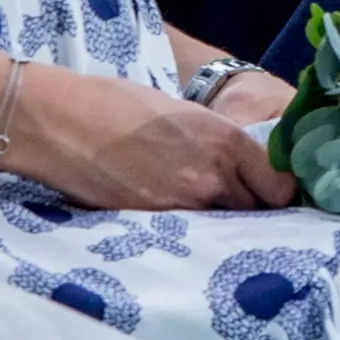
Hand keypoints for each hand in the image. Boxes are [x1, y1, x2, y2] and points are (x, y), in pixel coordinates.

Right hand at [14, 66, 296, 212]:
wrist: (61, 121)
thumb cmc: (114, 103)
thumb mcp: (178, 112)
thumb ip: (212, 140)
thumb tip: (232, 164)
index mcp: (224, 140)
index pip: (278, 183)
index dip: (275, 188)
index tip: (267, 189)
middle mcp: (213, 178)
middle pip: (255, 210)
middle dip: (248, 207)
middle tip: (232, 201)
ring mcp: (184, 207)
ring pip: (223, 227)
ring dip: (218, 222)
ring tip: (197, 208)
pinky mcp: (155, 227)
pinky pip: (189, 236)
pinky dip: (188, 232)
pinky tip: (171, 217)